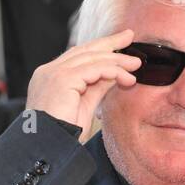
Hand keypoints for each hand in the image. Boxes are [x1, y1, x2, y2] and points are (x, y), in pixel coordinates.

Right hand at [26, 29, 140, 141]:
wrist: (49, 147)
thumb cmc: (63, 134)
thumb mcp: (84, 105)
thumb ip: (96, 87)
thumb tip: (114, 74)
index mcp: (50, 77)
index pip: (77, 56)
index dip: (99, 48)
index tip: (118, 44)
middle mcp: (49, 71)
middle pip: (84, 50)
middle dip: (109, 43)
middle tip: (129, 36)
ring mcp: (54, 73)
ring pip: (91, 58)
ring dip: (116, 60)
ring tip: (135, 64)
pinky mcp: (62, 79)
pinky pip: (93, 69)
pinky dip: (112, 71)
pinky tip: (125, 77)